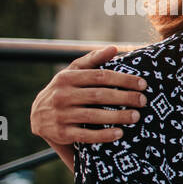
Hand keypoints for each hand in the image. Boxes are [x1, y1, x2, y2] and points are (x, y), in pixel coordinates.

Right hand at [30, 46, 146, 149]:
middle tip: (143, 101)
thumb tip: (115, 48)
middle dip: (124, 97)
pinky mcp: (62, 133)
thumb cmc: (65, 90)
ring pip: (93, 115)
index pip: (100, 76)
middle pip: (99, 95)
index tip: (142, 84)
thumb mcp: (73, 73)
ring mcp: (61, 114)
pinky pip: (85, 135)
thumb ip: (93, 60)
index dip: (123, 79)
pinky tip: (120, 133)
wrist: (39, 116)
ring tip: (136, 116)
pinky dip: (103, 135)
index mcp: (67, 77)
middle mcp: (62, 95)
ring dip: (117, 116)